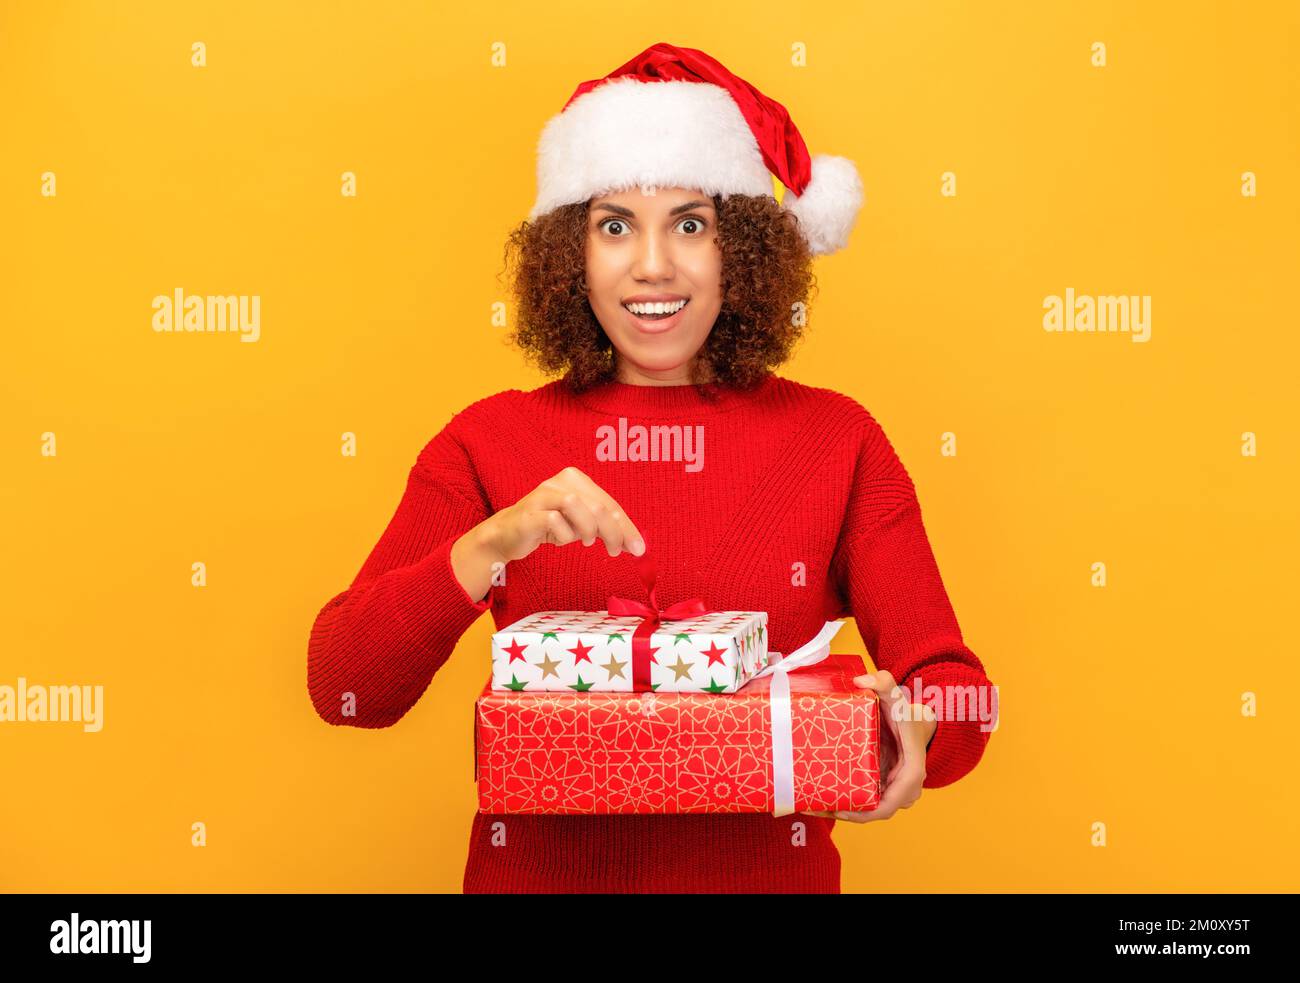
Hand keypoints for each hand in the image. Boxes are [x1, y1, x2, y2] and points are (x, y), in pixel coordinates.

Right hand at [451, 466, 644, 600]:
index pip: (609, 502)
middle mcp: (560, 481)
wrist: (507, 534)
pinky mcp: (530, 512)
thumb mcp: (580, 525)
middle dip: (614, 532)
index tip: (638, 548)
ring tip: (587, 542)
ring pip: (578, 507)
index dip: (626, 526)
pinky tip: (562, 541)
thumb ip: (604, 528)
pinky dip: (565, 536)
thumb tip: (635, 544)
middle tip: (617, 552)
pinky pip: (555, 522)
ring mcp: (543, 495)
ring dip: (588, 530)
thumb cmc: (548, 527)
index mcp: (576, 479)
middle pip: (598, 506)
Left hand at [802, 670, 936, 823]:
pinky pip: (865, 800)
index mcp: (910, 773)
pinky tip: (819, 797)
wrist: (916, 723)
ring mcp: (893, 790)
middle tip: (812, 806)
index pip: (888, 805)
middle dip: (843, 812)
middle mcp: (904, 789)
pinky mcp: (883, 787)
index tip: (840, 810)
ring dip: (840, 809)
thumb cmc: (907, 714)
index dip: (864, 813)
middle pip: (872, 811)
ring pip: (866, 808)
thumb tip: (861, 680)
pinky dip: (845, 801)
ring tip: (809, 804)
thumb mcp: (898, 696)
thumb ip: (884, 682)